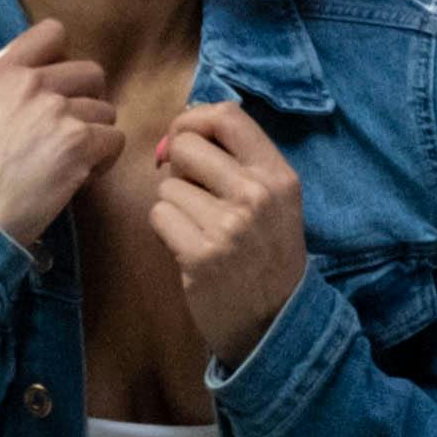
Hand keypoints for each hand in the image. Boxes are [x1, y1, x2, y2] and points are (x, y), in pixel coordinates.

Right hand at [0, 20, 118, 245]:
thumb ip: (13, 85)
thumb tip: (53, 80)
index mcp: (1, 70)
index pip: (52, 32)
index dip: (64, 61)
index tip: (58, 88)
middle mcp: (30, 82)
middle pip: (91, 72)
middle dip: (88, 101)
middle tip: (71, 130)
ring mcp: (57, 110)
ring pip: (105, 110)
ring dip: (94, 136)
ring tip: (68, 160)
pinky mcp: (79, 141)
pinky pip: (114, 140)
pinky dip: (103, 160)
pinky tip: (79, 175)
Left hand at [148, 99, 307, 370]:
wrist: (274, 321)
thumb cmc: (268, 254)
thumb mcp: (274, 200)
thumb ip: (237, 161)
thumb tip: (179, 131)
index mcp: (278, 175)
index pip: (227, 116)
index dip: (194, 120)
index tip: (186, 140)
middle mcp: (256, 194)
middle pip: (187, 145)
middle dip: (177, 165)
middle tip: (191, 192)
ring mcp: (228, 226)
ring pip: (167, 184)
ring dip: (173, 204)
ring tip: (198, 227)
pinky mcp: (199, 255)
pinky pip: (159, 215)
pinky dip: (166, 229)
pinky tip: (187, 247)